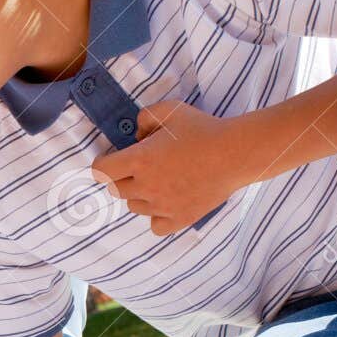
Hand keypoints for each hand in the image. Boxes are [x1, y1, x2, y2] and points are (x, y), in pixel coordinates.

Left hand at [91, 102, 263, 235]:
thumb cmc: (203, 128)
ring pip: (135, 207)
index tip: (112, 159)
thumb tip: (136, 136)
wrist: (235, 153)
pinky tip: (167, 203)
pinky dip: (157, 217)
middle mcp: (146, 187)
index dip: (103, 163)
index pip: (101, 171)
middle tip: (140, 167)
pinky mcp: (180, 219)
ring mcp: (162, 206)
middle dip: (122, 177)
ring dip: (140, 195)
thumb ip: (144, 118)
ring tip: (159, 181)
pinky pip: (156, 226)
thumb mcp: (169, 110)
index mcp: (139, 160)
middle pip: (116, 189)